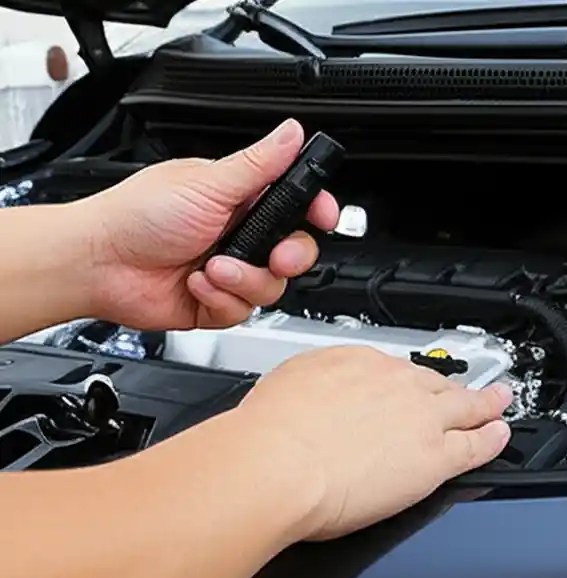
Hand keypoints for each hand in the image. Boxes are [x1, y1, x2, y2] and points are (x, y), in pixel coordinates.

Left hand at [83, 119, 338, 330]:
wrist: (99, 263)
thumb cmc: (138, 215)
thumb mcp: (208, 183)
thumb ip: (259, 164)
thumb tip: (292, 132)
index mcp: (240, 199)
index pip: (296, 204)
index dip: (317, 211)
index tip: (323, 215)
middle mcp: (238, 234)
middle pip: (295, 252)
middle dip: (288, 257)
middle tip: (274, 256)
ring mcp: (228, 270)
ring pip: (272, 287)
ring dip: (243, 280)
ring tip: (212, 268)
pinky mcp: (216, 302)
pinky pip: (243, 311)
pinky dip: (221, 300)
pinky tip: (196, 284)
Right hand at [234, 347, 512, 540]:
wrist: (277, 465)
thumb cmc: (267, 436)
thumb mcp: (282, 387)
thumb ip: (307, 389)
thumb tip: (306, 396)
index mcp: (354, 363)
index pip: (390, 370)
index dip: (403, 383)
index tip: (405, 388)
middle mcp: (393, 383)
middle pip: (433, 382)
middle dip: (452, 385)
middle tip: (467, 388)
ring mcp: (420, 418)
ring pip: (465, 406)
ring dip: (486, 404)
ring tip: (499, 403)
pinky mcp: (436, 456)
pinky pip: (476, 443)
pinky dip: (492, 438)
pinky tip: (500, 436)